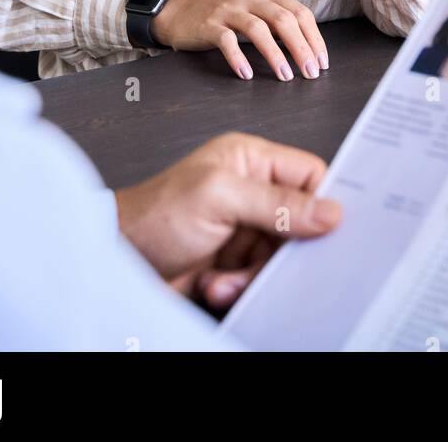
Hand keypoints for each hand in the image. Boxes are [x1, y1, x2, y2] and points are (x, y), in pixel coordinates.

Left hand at [114, 132, 341, 309]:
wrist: (118, 262)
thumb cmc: (154, 216)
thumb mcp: (219, 198)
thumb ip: (276, 202)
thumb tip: (329, 211)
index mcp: (250, 159)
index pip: (309, 173)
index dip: (321, 201)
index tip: (325, 229)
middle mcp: (251, 191)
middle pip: (301, 221)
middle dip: (281, 249)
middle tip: (263, 260)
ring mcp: (244, 228)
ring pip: (281, 256)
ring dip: (255, 273)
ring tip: (224, 275)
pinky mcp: (235, 260)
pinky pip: (260, 278)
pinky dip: (240, 287)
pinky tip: (215, 283)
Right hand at [151, 0, 328, 80]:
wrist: (180, 12)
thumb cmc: (225, 16)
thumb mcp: (255, 11)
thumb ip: (278, 22)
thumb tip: (308, 50)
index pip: (300, 12)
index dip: (314, 38)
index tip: (322, 62)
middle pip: (283, 19)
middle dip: (301, 48)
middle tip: (310, 73)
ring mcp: (228, 9)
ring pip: (258, 29)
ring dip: (275, 54)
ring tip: (285, 76)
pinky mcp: (209, 24)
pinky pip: (227, 40)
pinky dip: (238, 57)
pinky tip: (246, 73)